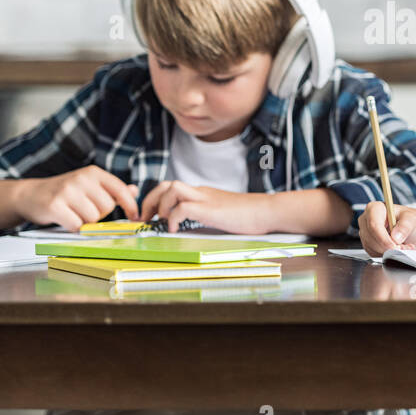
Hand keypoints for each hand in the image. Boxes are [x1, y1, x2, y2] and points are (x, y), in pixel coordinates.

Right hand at [14, 166, 139, 231]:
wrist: (29, 194)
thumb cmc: (63, 192)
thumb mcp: (88, 185)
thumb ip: (111, 189)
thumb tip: (134, 191)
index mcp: (93, 172)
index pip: (120, 189)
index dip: (130, 205)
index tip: (135, 216)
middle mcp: (81, 179)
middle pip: (107, 207)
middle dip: (99, 215)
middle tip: (84, 210)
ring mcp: (67, 191)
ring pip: (92, 218)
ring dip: (85, 222)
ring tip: (73, 213)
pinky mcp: (55, 205)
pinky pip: (76, 225)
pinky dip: (73, 227)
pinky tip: (65, 219)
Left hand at [139, 180, 268, 234]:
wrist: (269, 211)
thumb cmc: (250, 216)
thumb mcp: (221, 213)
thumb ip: (206, 214)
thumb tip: (190, 225)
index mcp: (202, 193)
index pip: (170, 187)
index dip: (155, 199)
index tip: (150, 216)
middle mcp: (201, 192)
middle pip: (165, 184)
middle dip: (150, 201)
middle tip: (146, 219)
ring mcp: (206, 199)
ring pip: (172, 189)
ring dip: (162, 206)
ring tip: (165, 222)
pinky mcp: (211, 209)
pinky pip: (183, 208)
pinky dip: (174, 218)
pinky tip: (176, 230)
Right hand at [358, 202, 415, 256]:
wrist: (410, 229)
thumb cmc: (408, 220)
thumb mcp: (411, 218)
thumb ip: (405, 226)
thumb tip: (395, 237)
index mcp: (374, 208)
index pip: (374, 225)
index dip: (383, 238)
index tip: (394, 246)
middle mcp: (366, 220)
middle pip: (371, 238)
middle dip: (387, 247)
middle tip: (402, 248)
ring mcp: (365, 233)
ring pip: (372, 248)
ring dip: (388, 251)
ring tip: (402, 246)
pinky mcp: (367, 244)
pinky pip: (373, 254)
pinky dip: (386, 255)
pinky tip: (395, 249)